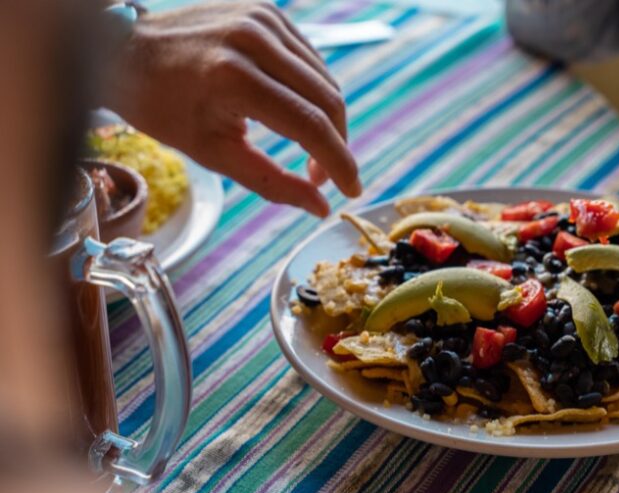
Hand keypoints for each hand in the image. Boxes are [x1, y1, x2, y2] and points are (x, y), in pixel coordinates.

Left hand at [105, 1, 359, 216]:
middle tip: (321, 177)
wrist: (126, 50)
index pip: (310, 125)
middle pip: (328, 101)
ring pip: (325, 80)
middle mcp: (253, 39)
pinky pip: (310, 60)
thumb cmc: (163, 108)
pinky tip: (296, 114)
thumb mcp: (212, 155)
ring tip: (308, 151)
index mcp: (233, 77)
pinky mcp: (267, 10)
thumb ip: (272, 183)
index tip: (352, 191)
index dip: (338, 163)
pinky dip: (313, 93)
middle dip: (336, 146)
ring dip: (328, 122)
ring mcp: (262, 17)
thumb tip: (321, 208)